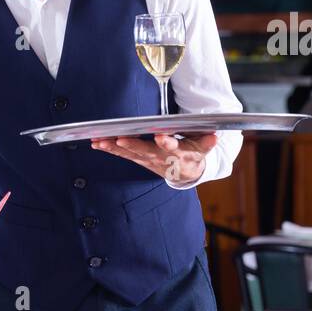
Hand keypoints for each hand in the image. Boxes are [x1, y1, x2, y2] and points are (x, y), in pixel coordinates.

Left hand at [91, 132, 217, 183]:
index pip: (174, 147)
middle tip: (121, 139)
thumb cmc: (194, 153)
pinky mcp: (139, 160)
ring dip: (114, 148)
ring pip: (130, 154)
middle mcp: (161, 158)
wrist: (187, 173)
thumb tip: (215, 136)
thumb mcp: (204, 148)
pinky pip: (123, 155)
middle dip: (133, 145)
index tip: (161, 137)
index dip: (167, 143)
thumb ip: (207, 141)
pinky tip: (96, 143)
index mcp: (179, 153)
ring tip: (101, 141)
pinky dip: (110, 149)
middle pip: (146, 151)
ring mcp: (148, 160)